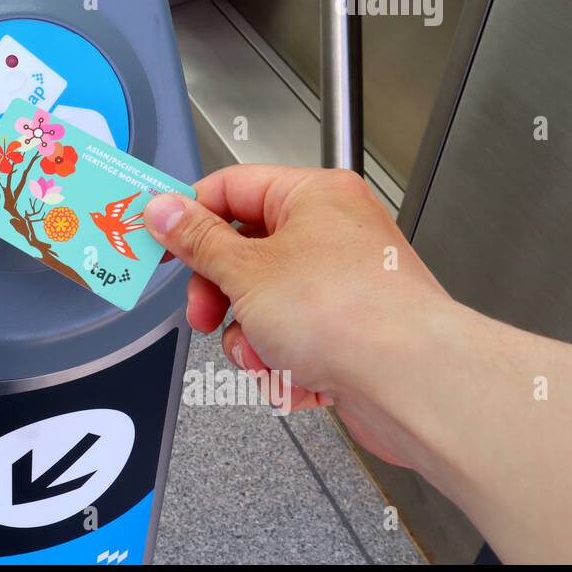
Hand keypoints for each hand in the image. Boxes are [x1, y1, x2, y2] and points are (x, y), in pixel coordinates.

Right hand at [143, 164, 450, 467]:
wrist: (411, 383)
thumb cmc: (350, 314)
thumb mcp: (245, 271)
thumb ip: (197, 240)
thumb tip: (164, 209)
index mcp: (313, 196)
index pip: (232, 187)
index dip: (190, 216)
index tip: (161, 243)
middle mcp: (334, 232)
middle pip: (245, 253)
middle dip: (221, 296)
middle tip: (206, 314)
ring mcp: (345, 284)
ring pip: (264, 305)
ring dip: (251, 339)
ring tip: (266, 356)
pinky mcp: (352, 332)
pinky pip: (292, 341)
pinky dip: (283, 363)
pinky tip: (298, 377)